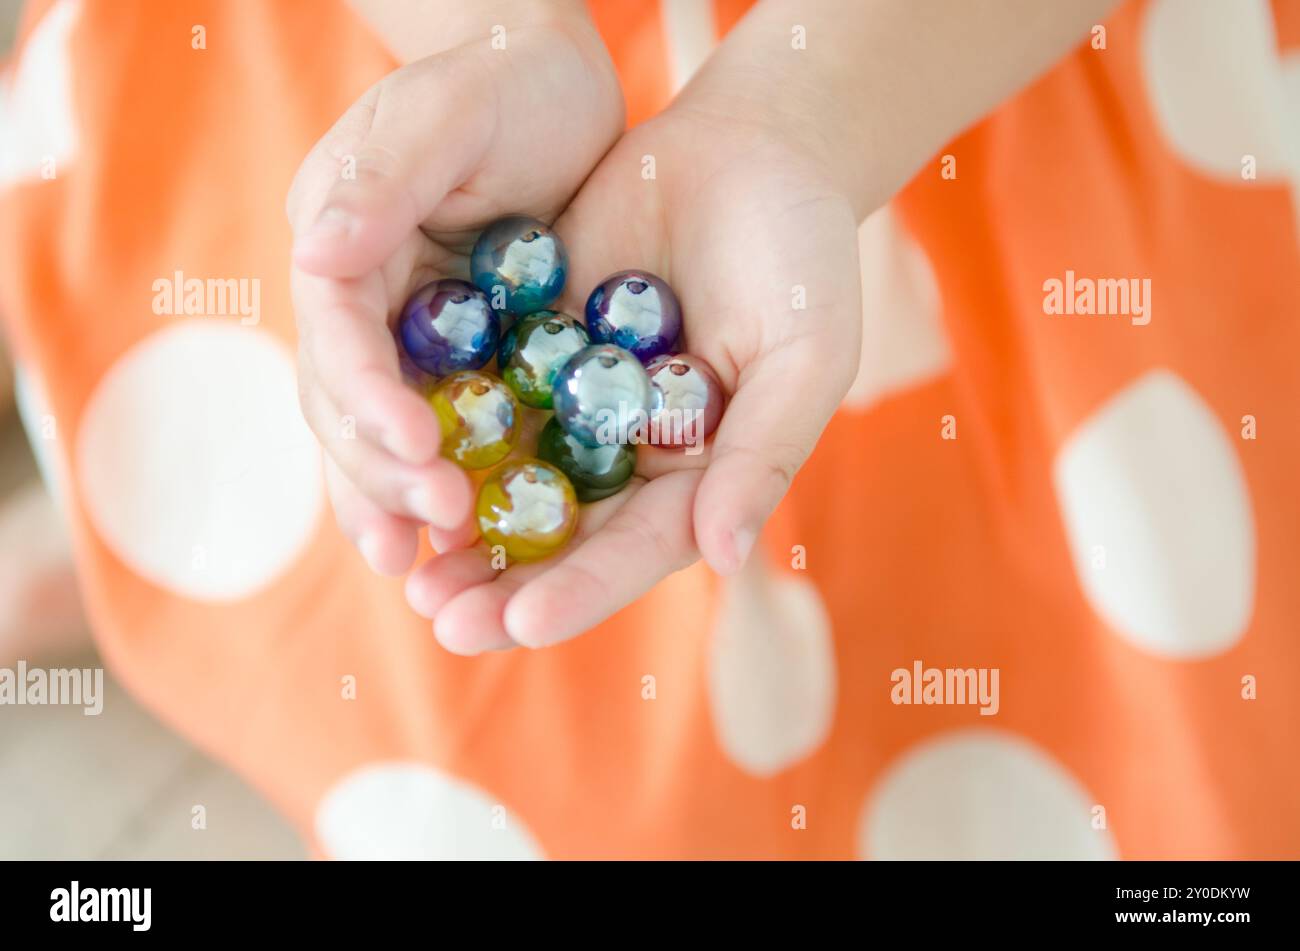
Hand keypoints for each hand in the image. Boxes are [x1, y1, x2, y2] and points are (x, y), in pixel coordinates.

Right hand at [287, 12, 622, 574]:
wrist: (551, 81)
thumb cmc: (501, 80)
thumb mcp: (446, 113)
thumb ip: (382, 179)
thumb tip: (313, 254)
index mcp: (343, 248)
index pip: (340, 338)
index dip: (368, 398)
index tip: (416, 447)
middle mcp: (367, 305)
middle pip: (354, 410)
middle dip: (388, 474)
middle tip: (440, 527)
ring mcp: (417, 340)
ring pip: (392, 441)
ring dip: (405, 508)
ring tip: (432, 579)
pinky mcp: (473, 361)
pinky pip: (458, 436)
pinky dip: (460, 490)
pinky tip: (482, 547)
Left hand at [407, 106, 862, 652]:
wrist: (751, 151)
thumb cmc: (801, 257)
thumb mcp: (805, 352)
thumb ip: (764, 452)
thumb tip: (725, 558)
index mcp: (700, 472)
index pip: (642, 546)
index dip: (586, 587)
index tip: (525, 625)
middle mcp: (631, 452)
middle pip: (565, 533)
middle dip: (506, 583)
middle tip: (443, 624)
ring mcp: (575, 401)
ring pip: (512, 478)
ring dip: (460, 529)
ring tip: (409, 579)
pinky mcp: (531, 345)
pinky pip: (481, 395)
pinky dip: (439, 433)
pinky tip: (389, 466)